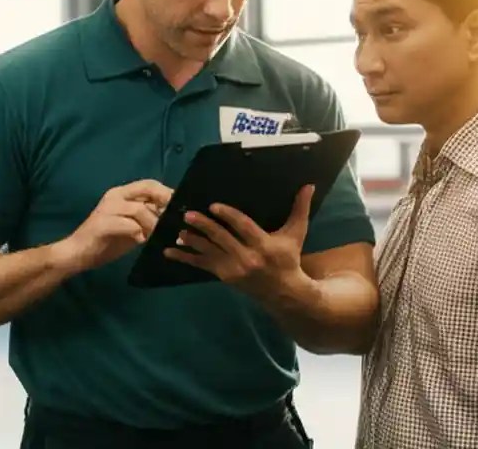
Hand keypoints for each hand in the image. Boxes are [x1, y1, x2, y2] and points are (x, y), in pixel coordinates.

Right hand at [54, 179, 172, 273]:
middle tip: (174, 220)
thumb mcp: (132, 227)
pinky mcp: (103, 223)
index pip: (149, 184)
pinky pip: (130, 226)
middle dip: (165, 202)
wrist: (78, 253)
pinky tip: (141, 241)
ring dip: (153, 225)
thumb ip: (148, 218)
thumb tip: (173, 217)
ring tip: (157, 237)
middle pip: (148, 188)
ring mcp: (108, 208)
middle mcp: (115, 196)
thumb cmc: (106, 241)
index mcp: (121, 194)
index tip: (180, 208)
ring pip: (141, 209)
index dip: (167, 193)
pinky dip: (139, 234)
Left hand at [165, 185, 314, 298]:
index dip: (228, 216)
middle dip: (204, 226)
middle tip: (188, 214)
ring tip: (179, 229)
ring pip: (209, 252)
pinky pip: (201, 265)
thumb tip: (309, 185)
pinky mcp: (224, 276)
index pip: (243, 228)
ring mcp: (234, 269)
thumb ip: (300, 209)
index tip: (214, 206)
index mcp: (264, 245)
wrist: (283, 292)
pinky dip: (185, 258)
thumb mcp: (296, 234)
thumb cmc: (288, 258)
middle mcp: (247, 258)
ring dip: (192, 240)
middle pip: (222, 239)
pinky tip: (169, 251)